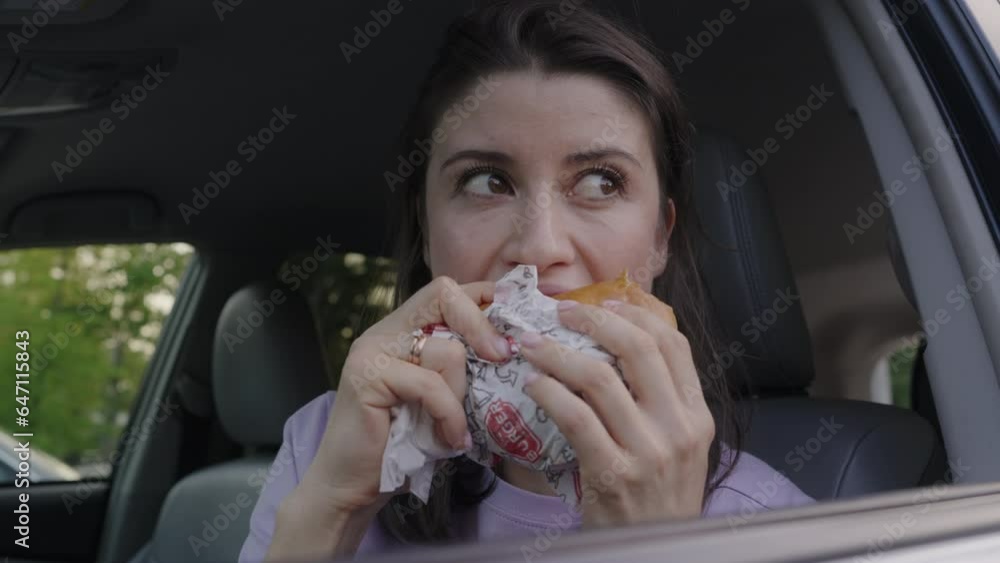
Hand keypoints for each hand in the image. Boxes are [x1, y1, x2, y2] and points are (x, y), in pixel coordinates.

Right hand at [298, 276, 511, 517]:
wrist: (351, 486)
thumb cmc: (400, 447)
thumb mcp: (440, 400)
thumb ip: (460, 370)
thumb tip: (511, 351)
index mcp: (402, 330)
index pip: (447, 291)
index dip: (484, 298)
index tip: (512, 326)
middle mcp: (385, 332)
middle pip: (444, 294)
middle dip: (482, 325)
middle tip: (504, 356)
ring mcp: (373, 351)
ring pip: (447, 350)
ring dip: (461, 396)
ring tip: (455, 430)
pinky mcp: (368, 377)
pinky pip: (430, 385)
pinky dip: (449, 416)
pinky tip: (450, 441)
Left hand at [518, 299, 713, 527]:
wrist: (656, 552)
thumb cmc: (656, 496)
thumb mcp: (676, 445)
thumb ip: (658, 400)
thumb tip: (616, 342)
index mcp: (697, 415)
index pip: (674, 345)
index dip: (636, 314)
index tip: (606, 301)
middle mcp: (678, 429)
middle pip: (638, 349)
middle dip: (594, 319)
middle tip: (561, 312)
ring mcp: (647, 452)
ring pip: (599, 378)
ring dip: (556, 352)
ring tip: (531, 345)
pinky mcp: (612, 474)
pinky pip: (575, 417)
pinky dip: (549, 391)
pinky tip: (533, 384)